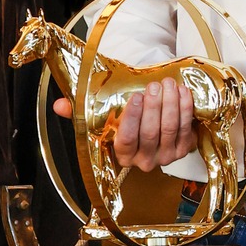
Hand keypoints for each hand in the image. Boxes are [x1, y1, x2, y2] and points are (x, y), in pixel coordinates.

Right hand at [54, 79, 197, 171]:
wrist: (153, 120)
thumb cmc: (125, 118)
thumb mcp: (101, 117)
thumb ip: (79, 112)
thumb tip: (59, 106)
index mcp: (122, 155)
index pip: (126, 140)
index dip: (132, 119)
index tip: (136, 97)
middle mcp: (145, 161)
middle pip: (151, 134)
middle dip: (154, 107)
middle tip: (154, 86)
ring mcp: (166, 156)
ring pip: (170, 129)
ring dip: (171, 105)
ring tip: (168, 84)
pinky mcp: (184, 148)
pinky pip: (186, 128)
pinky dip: (185, 108)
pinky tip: (182, 92)